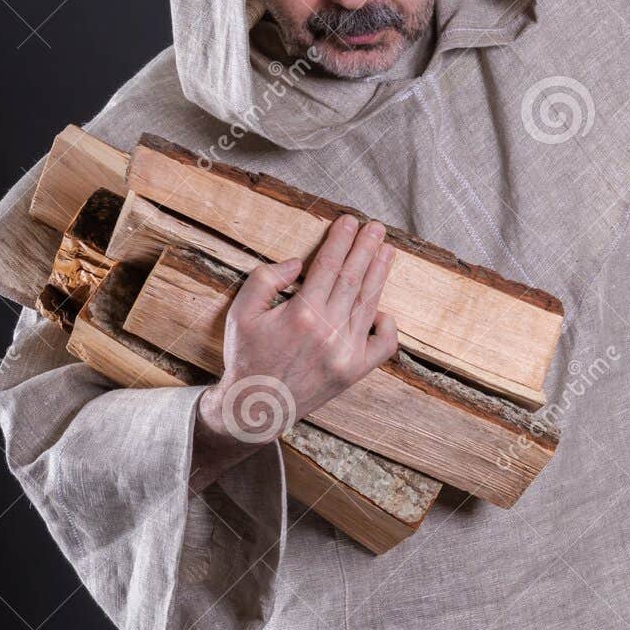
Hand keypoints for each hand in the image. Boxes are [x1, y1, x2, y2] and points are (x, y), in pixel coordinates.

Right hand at [191, 214, 398, 487]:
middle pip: (354, 278)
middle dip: (366, 248)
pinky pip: (383, 345)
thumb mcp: (241, 312)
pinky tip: (382, 309)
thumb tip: (298, 263)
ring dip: (379, 274)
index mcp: (301, 313)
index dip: (341, 240)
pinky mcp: (354, 372)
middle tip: (376, 228)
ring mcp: (345, 353)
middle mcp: (328, 331)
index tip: (349, 221)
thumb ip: (265, 280)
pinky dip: (388, 325)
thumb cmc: (245, 357)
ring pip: (369, 303)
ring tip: (387, 251)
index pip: (329, 265)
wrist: (255, 408)